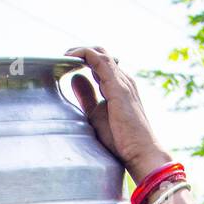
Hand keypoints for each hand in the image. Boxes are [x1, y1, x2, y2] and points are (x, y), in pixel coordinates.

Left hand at [64, 45, 168, 180]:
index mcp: (119, 86)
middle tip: (61, 58)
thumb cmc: (122, 141)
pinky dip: (84, 54)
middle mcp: (122, 79)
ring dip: (80, 51)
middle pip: (100, 54)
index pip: (100, 64)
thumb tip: (74, 78)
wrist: (142, 153)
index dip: (83, 60)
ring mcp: (122, 81)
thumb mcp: (97, 115)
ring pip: (100, 53)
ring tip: (63, 55)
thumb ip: (87, 97)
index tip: (64, 64)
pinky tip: (70, 57)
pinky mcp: (118, 86)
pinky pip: (100, 61)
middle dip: (80, 52)